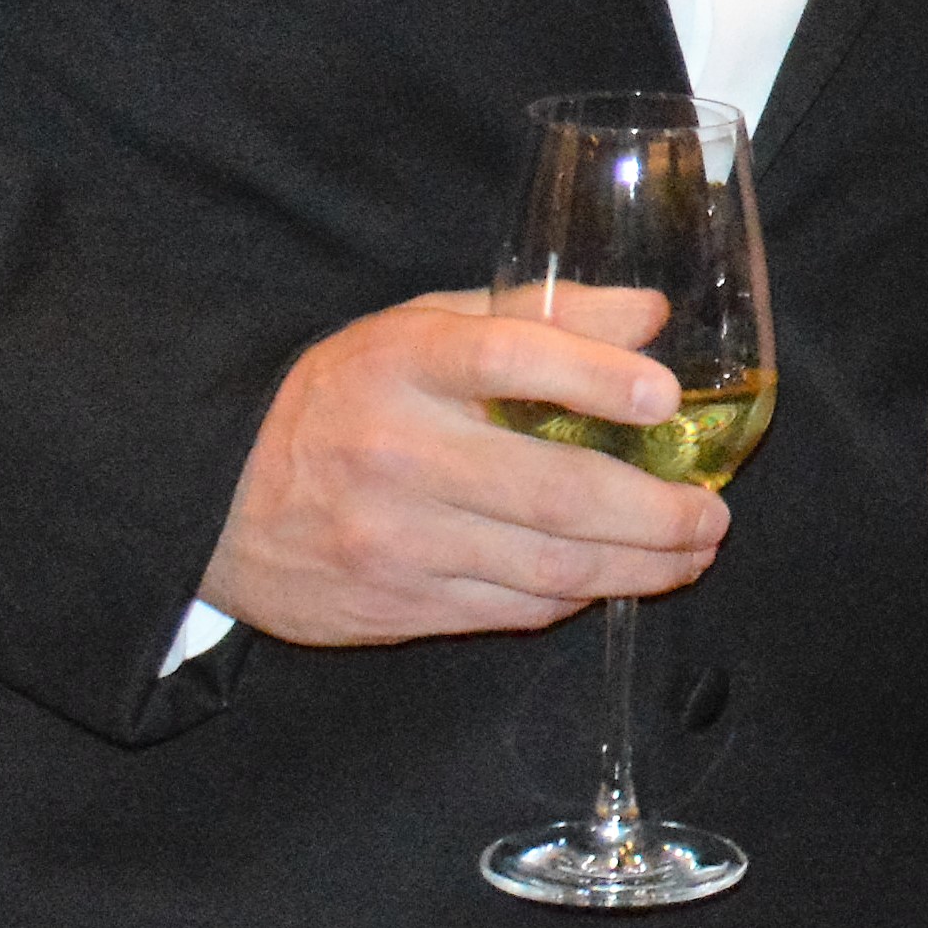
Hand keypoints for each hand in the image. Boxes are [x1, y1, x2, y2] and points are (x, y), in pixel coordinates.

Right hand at [198, 288, 726, 647]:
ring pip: (545, 568)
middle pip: (554, 491)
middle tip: (713, 517)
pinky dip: (571, 599)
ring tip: (689, 555)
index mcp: (404, 364)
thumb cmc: (342, 399)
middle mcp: (399, 452)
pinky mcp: (391, 607)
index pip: (509, 358)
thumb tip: (651, 316)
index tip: (664, 397)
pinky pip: (508, 611)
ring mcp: (394, 540)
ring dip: (637, 568)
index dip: (596, 377)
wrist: (214, 498)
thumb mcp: (422, 329)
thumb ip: (540, 317)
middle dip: (656, 514)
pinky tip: (609, 581)